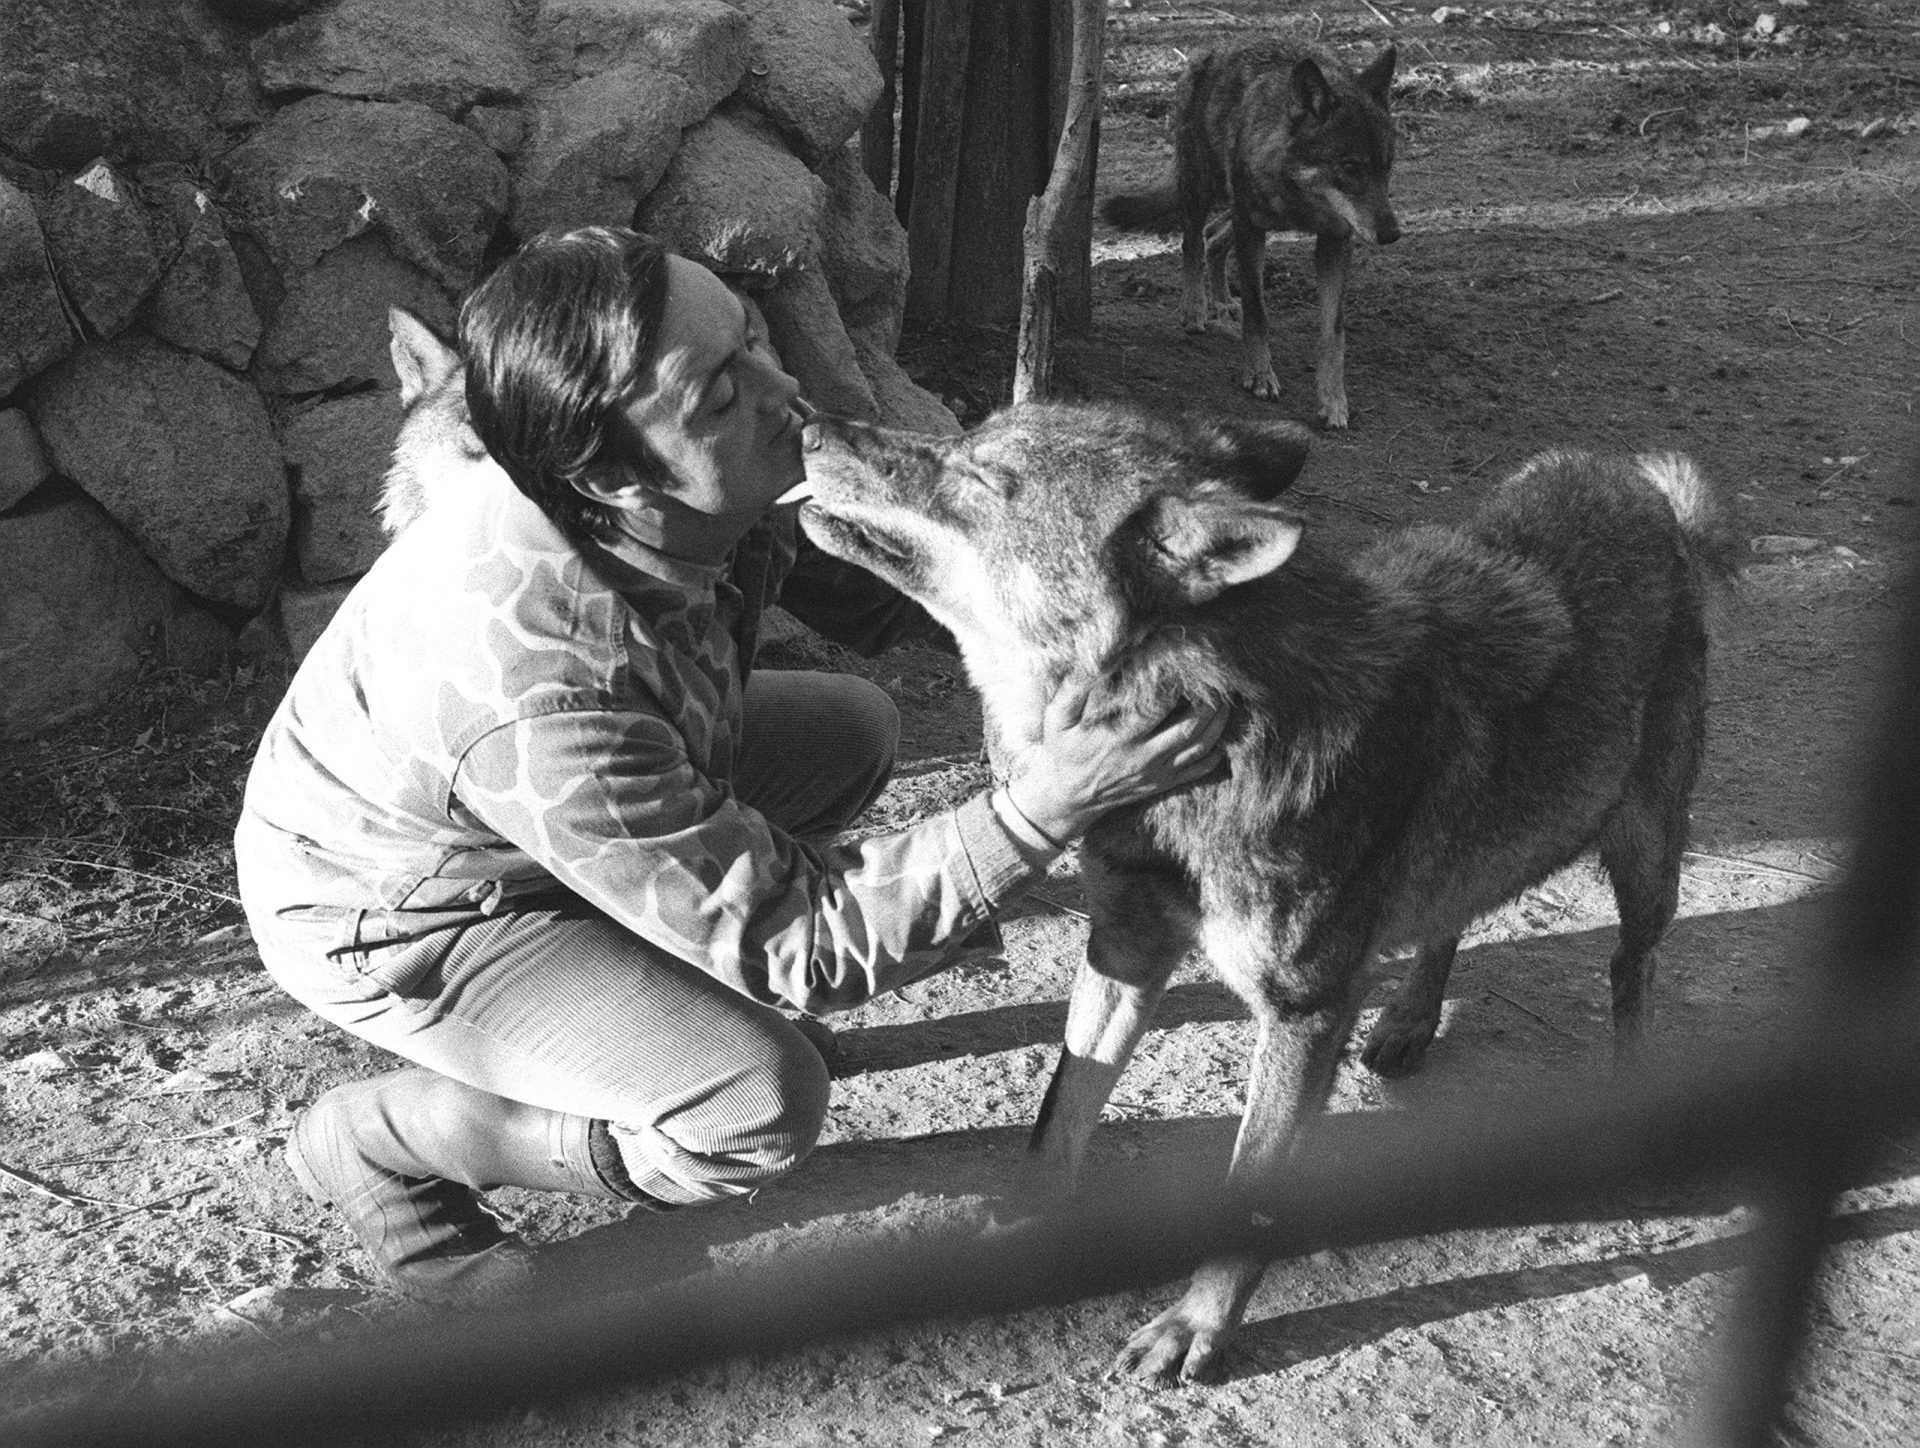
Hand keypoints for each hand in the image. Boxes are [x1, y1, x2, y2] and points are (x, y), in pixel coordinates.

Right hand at [1004, 679, 1229, 845]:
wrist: (1065, 796)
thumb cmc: (1061, 750)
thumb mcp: (1057, 717)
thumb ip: (1074, 688)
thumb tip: (1096, 659)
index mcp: (1119, 736)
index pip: (1158, 707)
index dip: (1178, 686)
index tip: (1190, 663)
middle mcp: (1143, 756)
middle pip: (1189, 728)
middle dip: (1210, 704)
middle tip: (1222, 681)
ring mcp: (1155, 773)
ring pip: (1199, 748)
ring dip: (1218, 725)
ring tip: (1228, 702)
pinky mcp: (1161, 784)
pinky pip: (1196, 772)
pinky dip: (1214, 755)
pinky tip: (1222, 738)